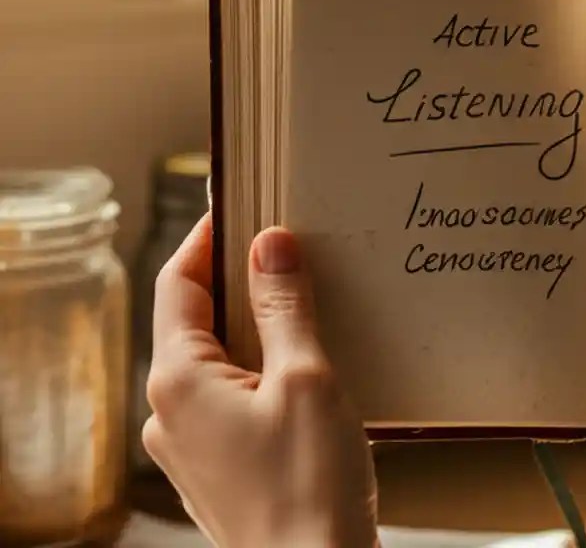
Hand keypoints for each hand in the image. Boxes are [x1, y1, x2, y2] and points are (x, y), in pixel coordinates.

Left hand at [143, 215, 377, 547]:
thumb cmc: (309, 489)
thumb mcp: (307, 378)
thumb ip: (285, 306)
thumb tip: (270, 244)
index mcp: (179, 380)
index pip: (178, 284)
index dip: (207, 238)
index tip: (238, 204)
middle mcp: (169, 413)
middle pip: (197, 322)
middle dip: (240, 284)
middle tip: (287, 253)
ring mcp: (189, 447)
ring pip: (217, 364)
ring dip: (256, 332)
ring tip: (308, 313)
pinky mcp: (217, 471)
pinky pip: (231, 403)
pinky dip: (262, 375)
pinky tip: (306, 377)